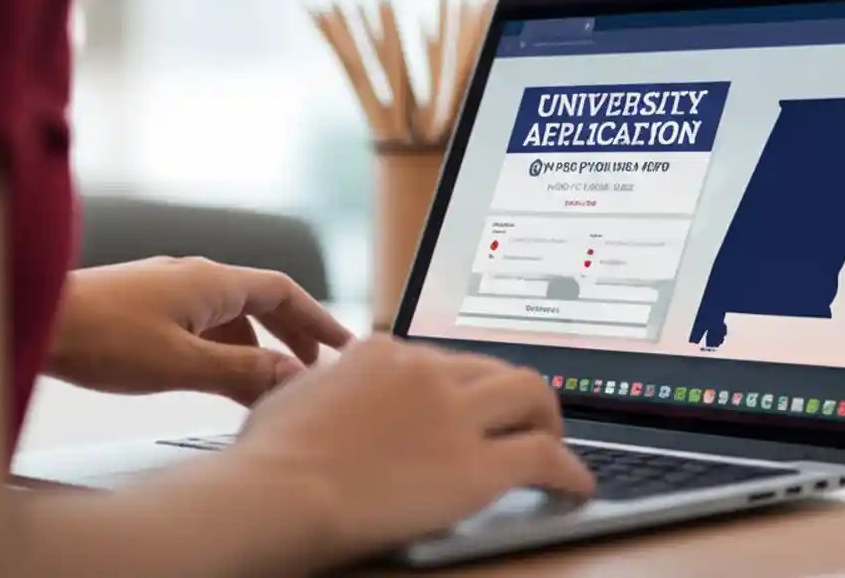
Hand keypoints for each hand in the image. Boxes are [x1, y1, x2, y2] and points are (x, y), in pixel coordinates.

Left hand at [48, 257, 352, 403]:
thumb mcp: (181, 365)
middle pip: (260, 301)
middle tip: (316, 367)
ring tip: (269, 384)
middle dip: (292, 333)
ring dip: (256, 346)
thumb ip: (242, 372)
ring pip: (229, 316)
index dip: (317, 319)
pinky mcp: (144, 307)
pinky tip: (218, 377)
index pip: (283, 291)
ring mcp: (167, 290)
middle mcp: (194, 277)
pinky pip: (201, 324)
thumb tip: (292, 377)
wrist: (33, 321)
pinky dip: (223, 348)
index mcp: (211, 282)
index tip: (344, 345)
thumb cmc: (101, 339)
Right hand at [231, 336, 594, 564]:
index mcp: (382, 352)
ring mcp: (454, 414)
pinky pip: (544, 458)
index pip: (441, 358)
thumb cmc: (267, 458)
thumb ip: (327, 387)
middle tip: (522, 417)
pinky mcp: (476, 466)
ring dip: (548, 417)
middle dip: (511, 392)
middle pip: (492, 366)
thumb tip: (330, 389)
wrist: (279, 491)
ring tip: (553, 441)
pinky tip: (576, 486)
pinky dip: (569, 470)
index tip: (468, 402)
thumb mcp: (291, 396)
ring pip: (530, 393)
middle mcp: (426, 370)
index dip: (462, 384)